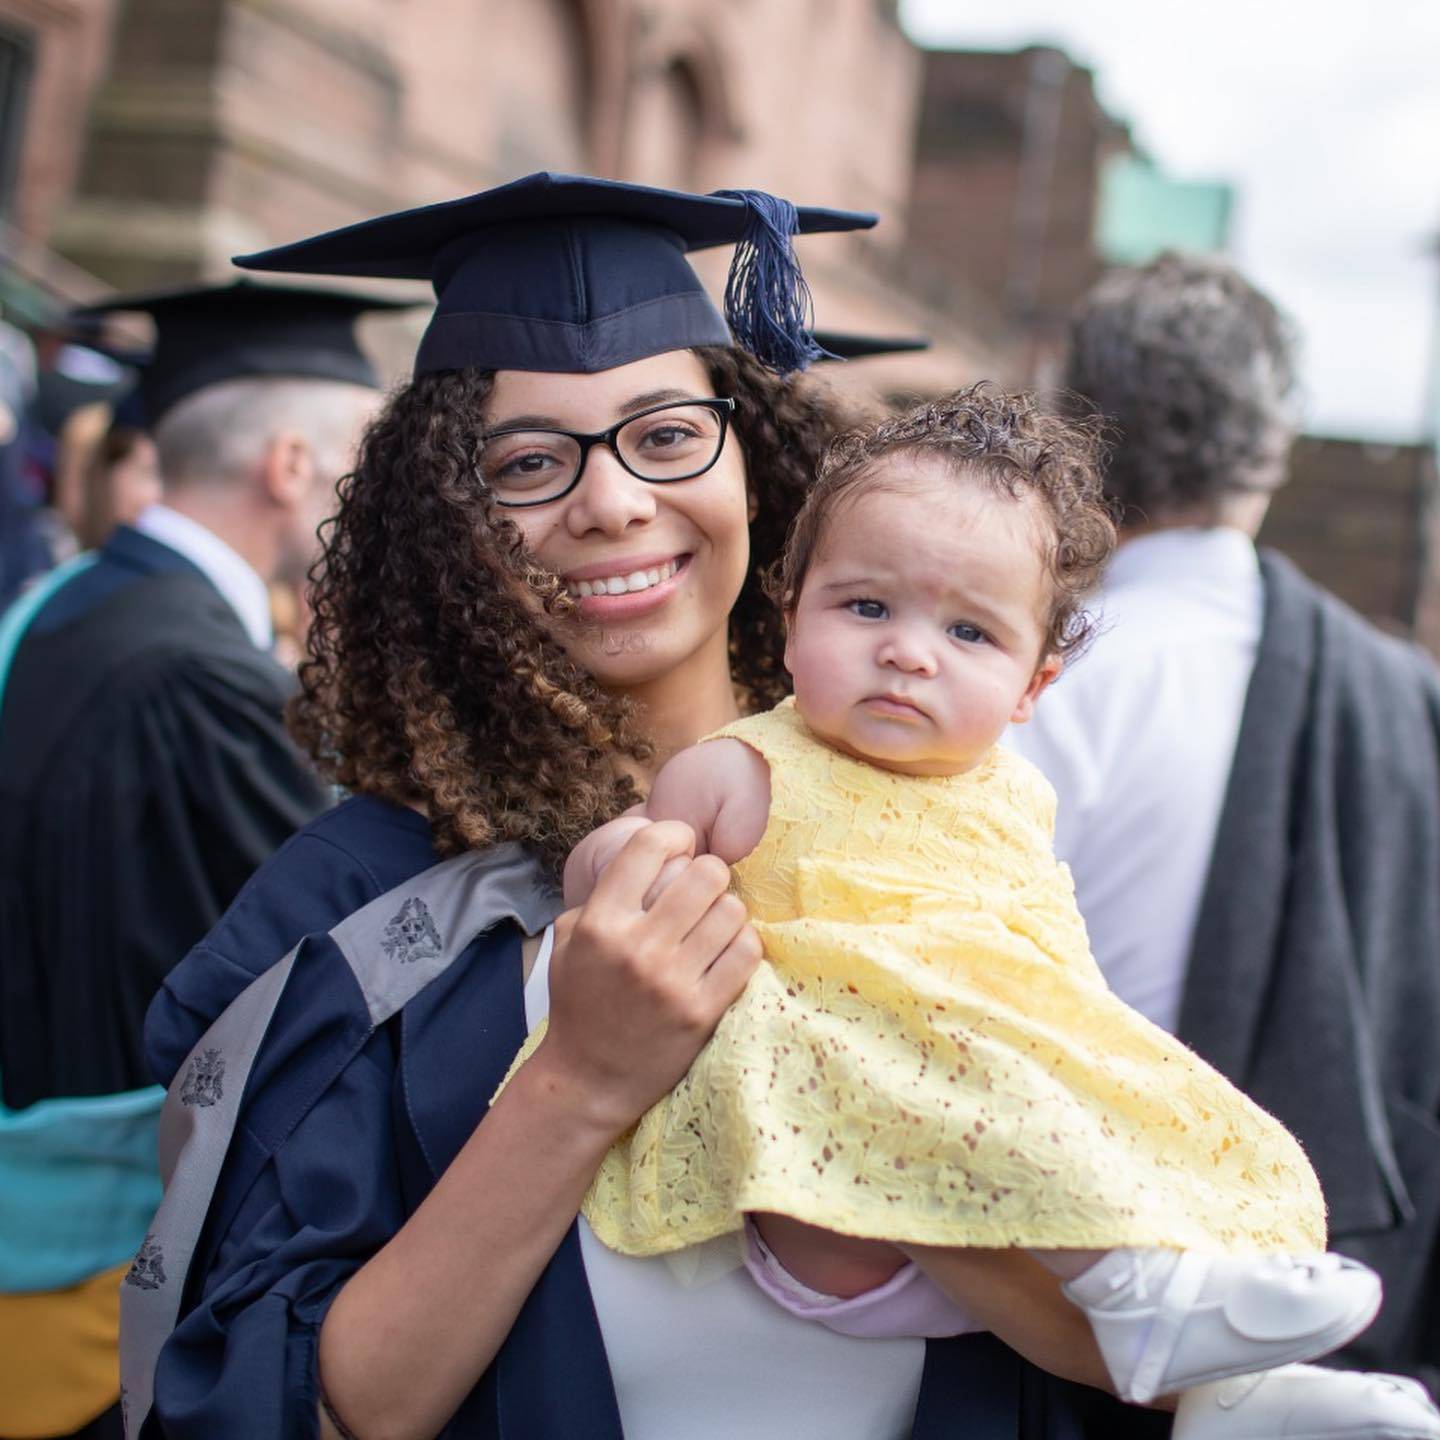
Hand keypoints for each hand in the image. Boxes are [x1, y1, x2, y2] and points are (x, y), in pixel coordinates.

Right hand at [536, 820, 761, 1136]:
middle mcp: (638, 946)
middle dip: (710, 874)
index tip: (681, 848)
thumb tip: (649, 855)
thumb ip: (602, 895)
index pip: (649, 846)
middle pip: (706, 874)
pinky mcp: (702, 1011)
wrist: (589, 1079)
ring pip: (732, 910)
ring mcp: (673, 981)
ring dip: (728, 912)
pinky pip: (746, 953)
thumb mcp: (568, 941)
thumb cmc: (581, 1002)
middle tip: (704, 890)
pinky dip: (742, 945)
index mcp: (601, 923)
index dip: (674, 835)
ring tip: (714, 925)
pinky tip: (726, 953)